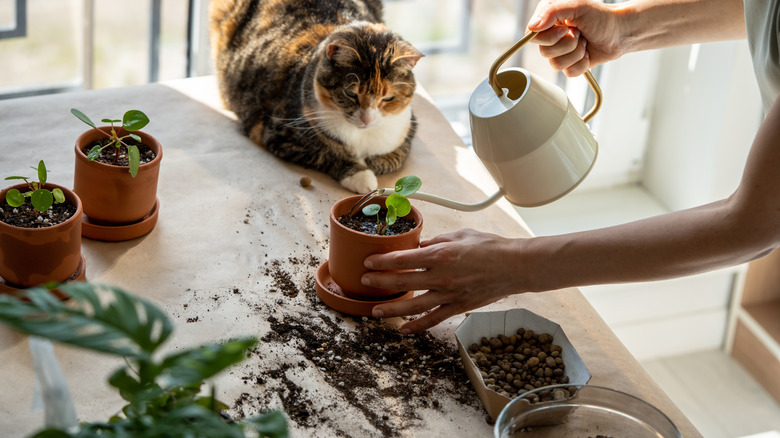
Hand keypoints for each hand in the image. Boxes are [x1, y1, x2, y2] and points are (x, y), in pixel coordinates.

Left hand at [361, 228, 530, 332]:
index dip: (382, 261)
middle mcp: (441, 276)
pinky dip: (417, 326)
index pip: (403, 259)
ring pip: (413, 305)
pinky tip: (403, 329)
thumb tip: (417, 246)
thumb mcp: (459, 235)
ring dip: (392, 308)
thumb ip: (435, 241)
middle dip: (380, 282)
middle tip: (365, 281)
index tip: (368, 262)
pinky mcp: (458, 307)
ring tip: (374, 310)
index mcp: (440, 254)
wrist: (514, 266)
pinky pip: (434, 319)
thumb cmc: (489, 247)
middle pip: (402, 281)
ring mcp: (449, 294)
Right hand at [528, 0, 622, 75]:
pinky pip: (568, 72)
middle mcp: (551, 36)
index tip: (565, 29)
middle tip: (579, 33)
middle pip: (545, 52)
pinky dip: (582, 63)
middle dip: (568, 44)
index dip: (548, 37)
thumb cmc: (601, 16)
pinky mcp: (569, 65)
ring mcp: (560, 52)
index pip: (532, 36)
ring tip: (585, 41)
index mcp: (548, 19)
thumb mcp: (577, 5)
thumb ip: (551, 11)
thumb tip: (533, 27)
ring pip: (556, 65)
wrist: (619, 32)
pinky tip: (587, 52)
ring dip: (576, 53)